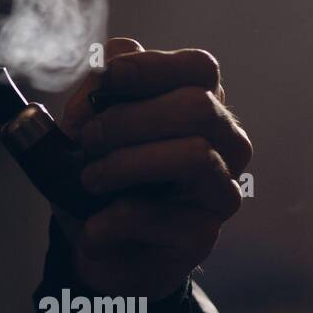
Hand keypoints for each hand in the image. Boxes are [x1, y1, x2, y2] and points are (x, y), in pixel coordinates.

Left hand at [57, 38, 252, 297]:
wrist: (98, 246)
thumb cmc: (101, 175)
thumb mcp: (88, 127)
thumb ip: (98, 92)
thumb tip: (105, 74)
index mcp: (200, 106)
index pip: (200, 68)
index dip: (152, 66)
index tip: (108, 78)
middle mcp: (225, 144)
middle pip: (198, 108)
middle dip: (129, 120)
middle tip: (87, 140)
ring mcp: (220, 191)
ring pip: (195, 155)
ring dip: (126, 164)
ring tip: (90, 179)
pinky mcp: (202, 236)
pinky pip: (158, 215)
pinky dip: (110, 218)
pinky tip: (93, 225)